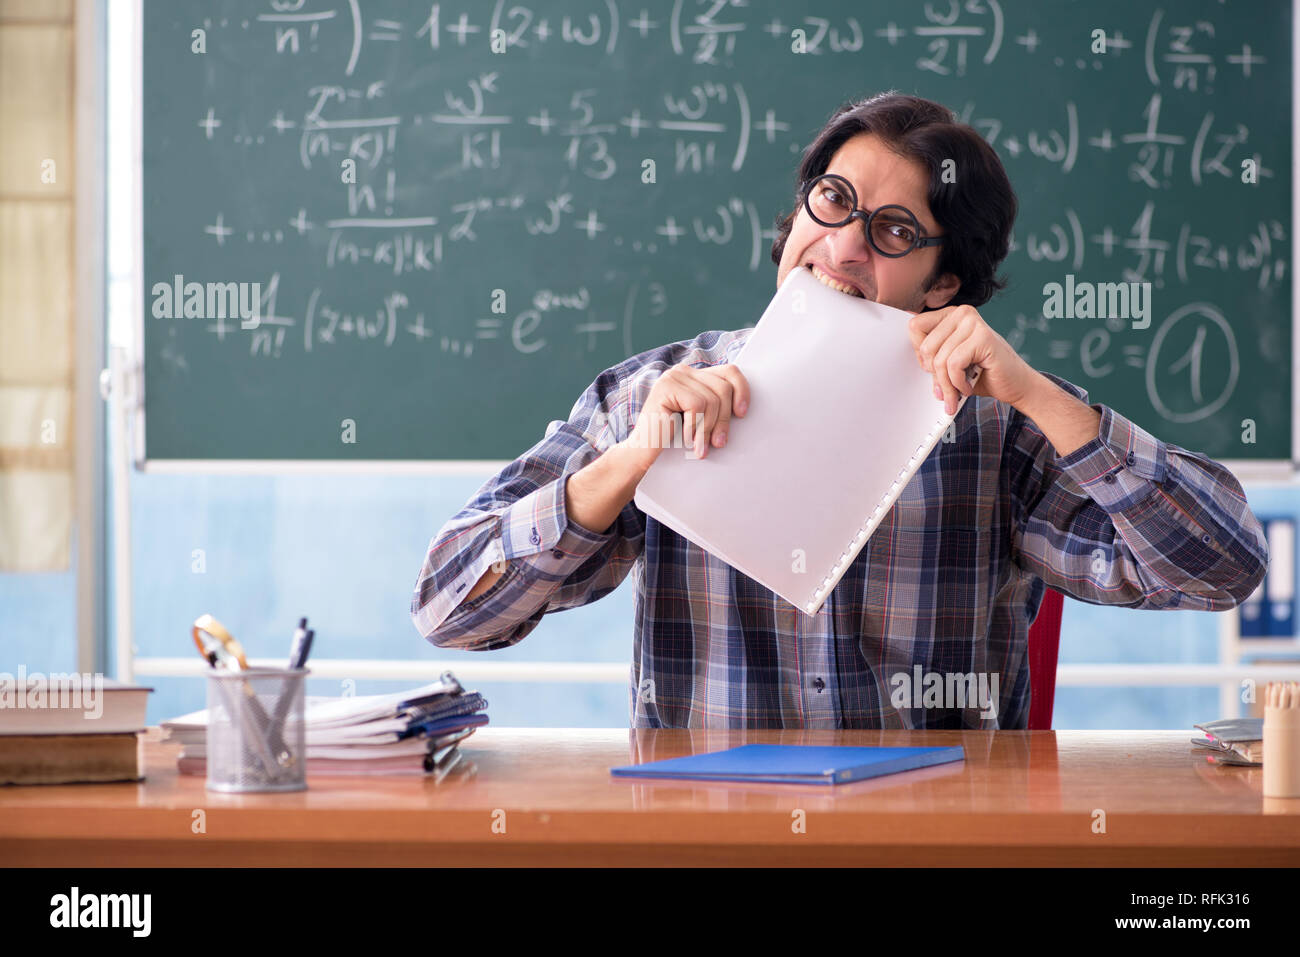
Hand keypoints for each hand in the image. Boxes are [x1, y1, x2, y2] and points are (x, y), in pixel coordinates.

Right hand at [616, 360, 749, 471]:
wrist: (642, 455)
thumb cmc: (673, 440)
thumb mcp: (702, 420)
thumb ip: (717, 407)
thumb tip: (743, 408)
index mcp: (693, 375)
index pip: (729, 372)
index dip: (741, 391)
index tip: (742, 414)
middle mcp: (683, 371)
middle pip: (723, 387)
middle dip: (724, 419)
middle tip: (719, 443)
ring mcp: (673, 377)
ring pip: (712, 399)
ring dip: (709, 428)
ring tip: (701, 447)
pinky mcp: (666, 387)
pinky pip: (697, 405)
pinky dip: (696, 427)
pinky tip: (687, 440)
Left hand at [907, 304, 1037, 414]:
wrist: (1015, 385)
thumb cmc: (983, 374)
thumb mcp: (950, 362)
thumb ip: (932, 355)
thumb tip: (912, 356)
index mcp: (950, 315)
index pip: (914, 327)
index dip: (920, 354)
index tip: (931, 369)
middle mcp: (962, 313)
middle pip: (926, 346)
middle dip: (934, 374)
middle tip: (946, 387)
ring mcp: (973, 323)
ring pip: (940, 359)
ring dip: (947, 384)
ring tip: (958, 392)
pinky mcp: (983, 337)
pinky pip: (954, 365)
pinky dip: (958, 383)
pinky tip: (968, 387)